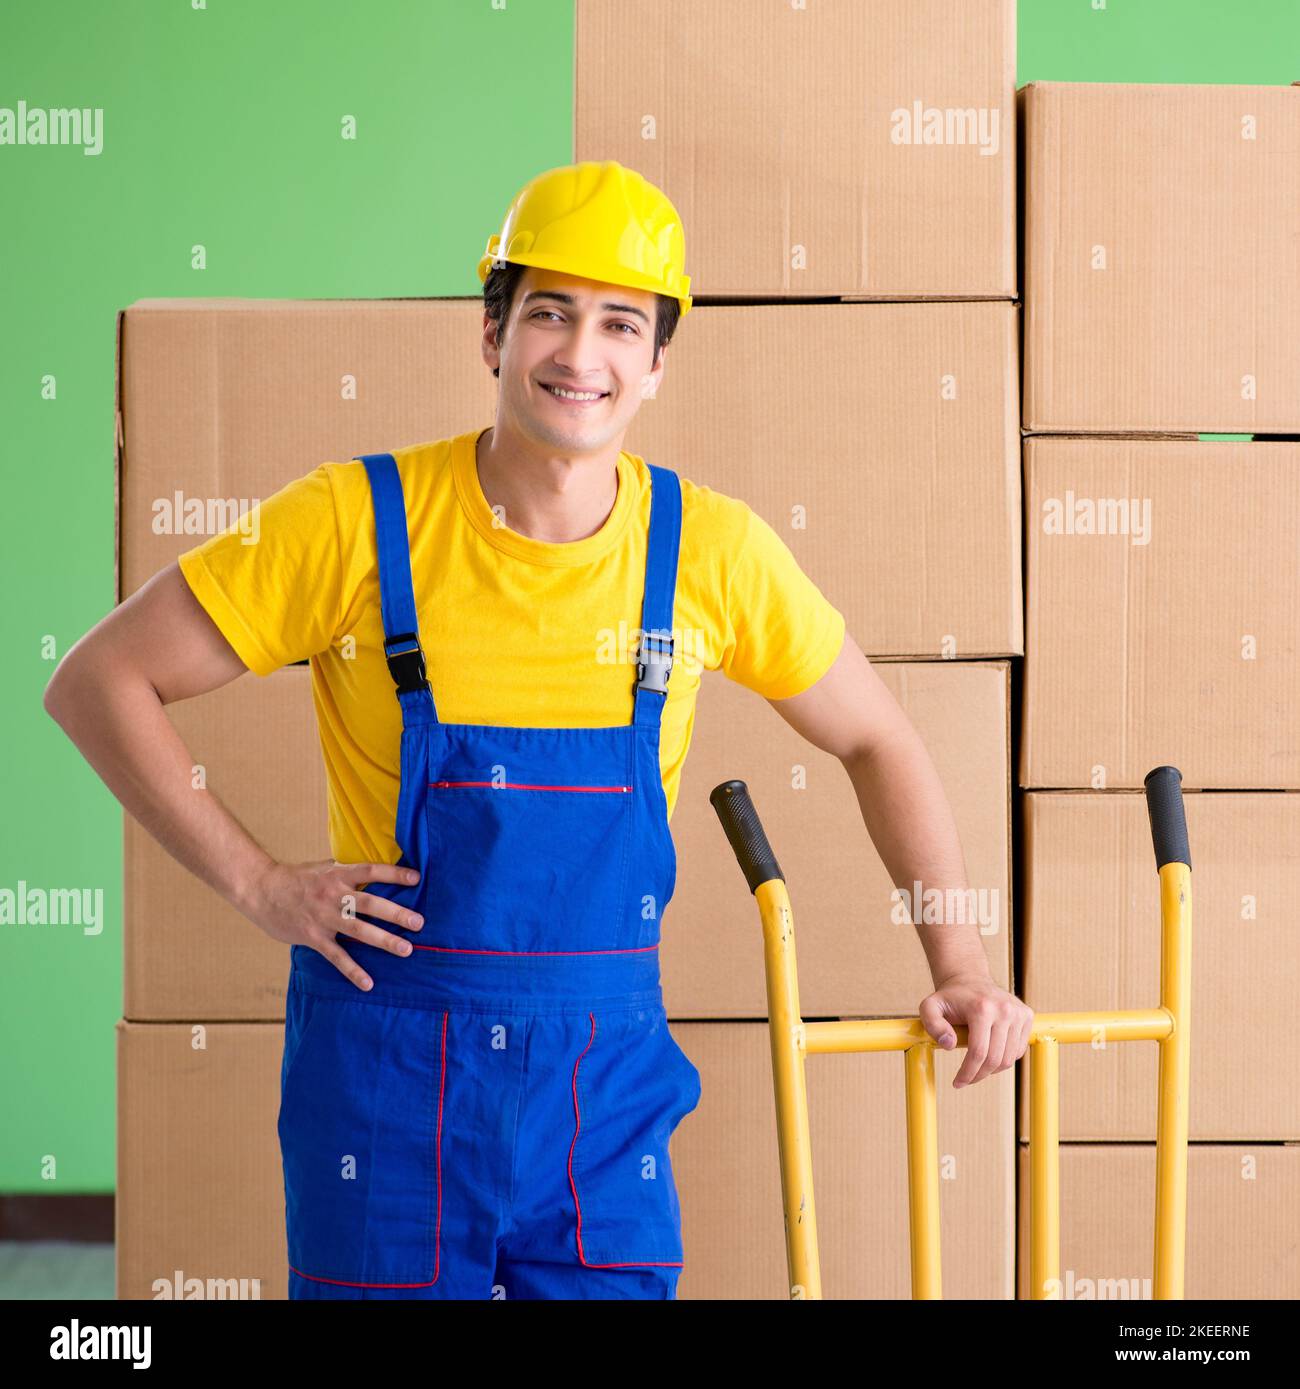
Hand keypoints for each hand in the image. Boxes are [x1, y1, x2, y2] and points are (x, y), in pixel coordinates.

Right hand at [240, 859, 423, 991]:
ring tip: (406, 949)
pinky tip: (368, 983)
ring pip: (359, 930)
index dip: (394, 873)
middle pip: (370, 904)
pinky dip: (353, 971)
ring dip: (384, 940)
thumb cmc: (297, 878)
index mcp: (338, 874)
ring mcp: (324, 918)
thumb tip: (376, 874)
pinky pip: (336, 957)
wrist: (261, 890)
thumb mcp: (325, 867)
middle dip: (396, 913)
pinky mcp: (313, 937)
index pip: (371, 870)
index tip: (416, 878)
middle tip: (419, 923)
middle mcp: (334, 895)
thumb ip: (348, 873)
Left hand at [918, 972, 1033, 1088]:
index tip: (957, 1083)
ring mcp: (1018, 1013)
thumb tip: (949, 1044)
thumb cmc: (949, 997)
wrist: (969, 979)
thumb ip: (933, 1025)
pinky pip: (1018, 1050)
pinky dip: (1004, 1058)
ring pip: (1009, 1058)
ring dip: (992, 1070)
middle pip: (995, 1059)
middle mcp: (1004, 1010)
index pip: (978, 1052)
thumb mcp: (929, 1007)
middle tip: (966, 1080)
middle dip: (978, 1075)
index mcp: (982, 1008)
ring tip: (977, 1068)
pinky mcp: (1027, 1016)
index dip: (968, 1073)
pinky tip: (990, 1054)